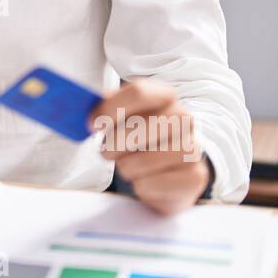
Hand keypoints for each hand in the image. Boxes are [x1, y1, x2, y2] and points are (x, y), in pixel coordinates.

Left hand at [89, 78, 211, 214]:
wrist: (171, 168)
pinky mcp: (195, 177)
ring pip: (144, 160)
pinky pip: (153, 184)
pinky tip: (145, 180)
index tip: (92, 125)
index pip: (139, 92)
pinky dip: (141, 185)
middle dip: (114, 144)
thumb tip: (81, 109)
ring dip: (126, 167)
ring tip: (127, 166)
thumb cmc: (140, 138)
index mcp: (165, 96)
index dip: (109, 109)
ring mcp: (194, 147)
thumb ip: (104, 108)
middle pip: (138, 128)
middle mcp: (184, 118)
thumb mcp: (123, 116)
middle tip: (106, 151)